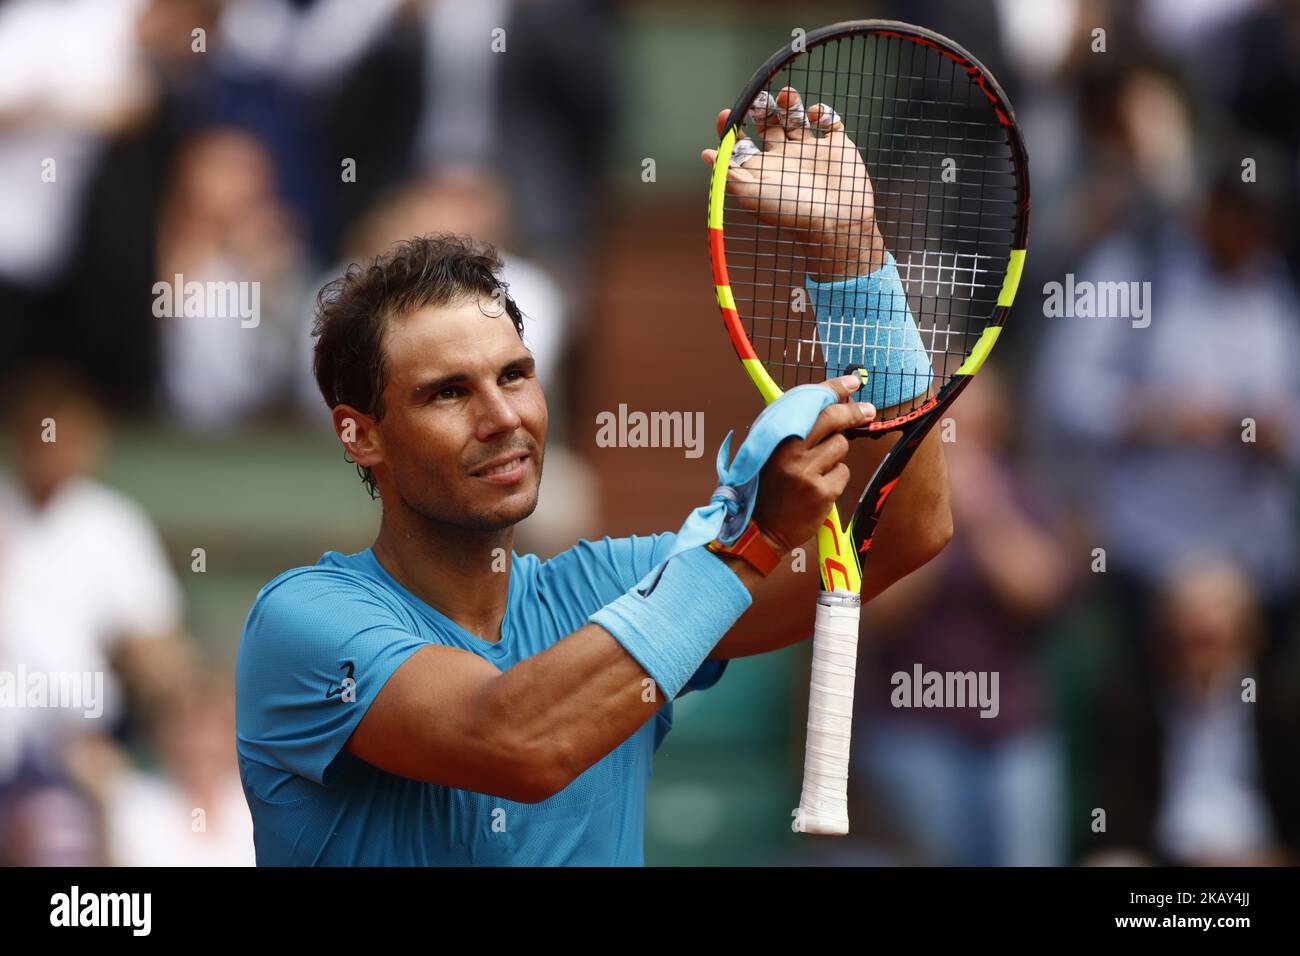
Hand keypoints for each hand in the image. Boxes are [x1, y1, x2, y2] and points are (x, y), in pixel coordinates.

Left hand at [701, 86, 886, 280]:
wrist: (837, 221)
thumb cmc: (791, 212)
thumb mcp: (752, 194)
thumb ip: (729, 173)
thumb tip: (706, 154)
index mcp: (764, 171)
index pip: (742, 144)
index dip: (732, 129)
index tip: (726, 114)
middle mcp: (785, 159)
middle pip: (768, 125)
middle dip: (761, 109)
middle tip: (758, 100)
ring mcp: (810, 151)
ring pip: (795, 118)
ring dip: (789, 102)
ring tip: (787, 94)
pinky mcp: (835, 146)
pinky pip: (828, 121)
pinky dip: (821, 111)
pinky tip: (814, 115)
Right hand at [751, 375, 875, 552]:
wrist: (759, 530)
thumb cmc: (767, 489)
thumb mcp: (767, 454)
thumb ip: (791, 431)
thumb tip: (826, 405)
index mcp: (774, 438)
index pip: (808, 403)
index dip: (833, 388)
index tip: (851, 382)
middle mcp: (789, 452)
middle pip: (832, 418)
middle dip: (853, 411)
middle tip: (867, 411)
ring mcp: (806, 473)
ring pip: (841, 446)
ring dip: (836, 455)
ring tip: (818, 469)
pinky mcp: (821, 492)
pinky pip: (842, 473)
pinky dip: (836, 479)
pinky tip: (819, 488)